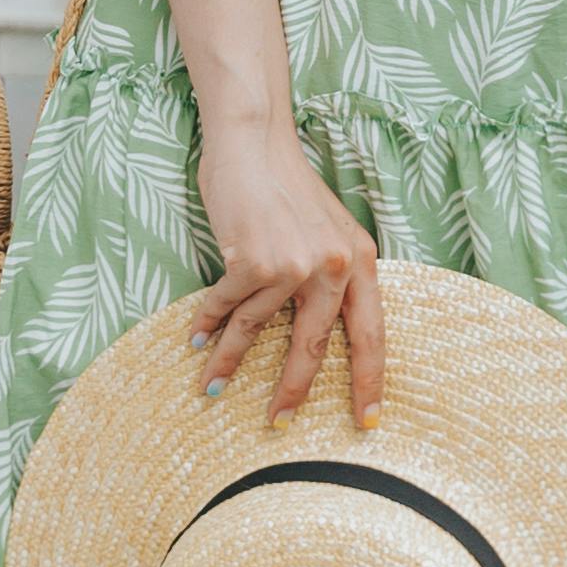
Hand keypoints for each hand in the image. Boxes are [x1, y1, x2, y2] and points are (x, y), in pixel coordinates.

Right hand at [189, 123, 385, 425]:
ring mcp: (293, 264)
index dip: (370, 380)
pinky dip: (207, 325)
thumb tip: (318, 333)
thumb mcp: (327, 231)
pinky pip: (226, 307)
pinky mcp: (253, 261)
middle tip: (281, 424)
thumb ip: (332, 274)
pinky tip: (195, 342)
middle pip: (314, 347)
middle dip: (294, 392)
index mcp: (360, 260)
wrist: (254, 142)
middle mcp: (333, 266)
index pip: (372, 334)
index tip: (369, 419)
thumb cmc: (285, 187)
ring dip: (228, 363)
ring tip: (211, 388)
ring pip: (256, 331)